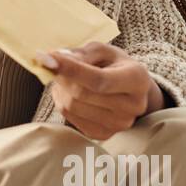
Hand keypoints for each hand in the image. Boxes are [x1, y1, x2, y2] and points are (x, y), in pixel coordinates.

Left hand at [33, 41, 165, 139]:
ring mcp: (119, 124)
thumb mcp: (102, 51)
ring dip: (60, 89)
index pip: (99, 80)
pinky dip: (62, 101)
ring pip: (72, 106)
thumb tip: (53, 59)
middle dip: (62, 77)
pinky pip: (69, 117)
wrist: (128, 89)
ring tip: (66, 79)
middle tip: (56, 65)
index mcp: (137, 79)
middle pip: (82, 94)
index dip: (71, 70)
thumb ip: (80, 53)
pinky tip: (69, 92)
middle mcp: (133, 106)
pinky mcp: (104, 134)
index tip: (48, 58)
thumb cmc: (113, 65)